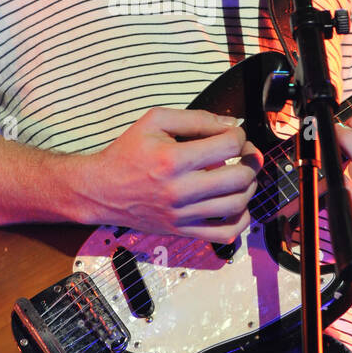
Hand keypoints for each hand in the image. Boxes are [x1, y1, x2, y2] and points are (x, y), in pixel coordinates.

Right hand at [88, 108, 263, 240]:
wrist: (101, 190)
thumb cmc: (127, 153)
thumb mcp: (155, 121)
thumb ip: (195, 118)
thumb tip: (231, 124)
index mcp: (173, 159)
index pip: (228, 145)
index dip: (239, 135)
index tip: (235, 135)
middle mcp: (180, 190)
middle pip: (239, 177)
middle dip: (251, 161)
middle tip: (246, 154)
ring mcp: (182, 214)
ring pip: (236, 205)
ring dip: (249, 187)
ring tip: (242, 176)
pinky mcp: (182, 231)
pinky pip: (224, 234)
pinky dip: (241, 221)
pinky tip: (237, 206)